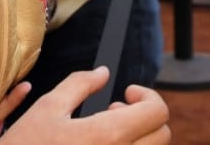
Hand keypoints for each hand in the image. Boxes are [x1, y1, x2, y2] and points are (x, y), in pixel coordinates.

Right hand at [1, 68, 171, 144]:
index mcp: (107, 137)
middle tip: (115, 111)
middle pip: (161, 136)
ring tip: (104, 132)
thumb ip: (80, 85)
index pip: (157, 112)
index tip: (127, 93)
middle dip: (144, 117)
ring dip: (138, 137)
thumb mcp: (48, 109)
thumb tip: (103, 73)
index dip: (147, 96)